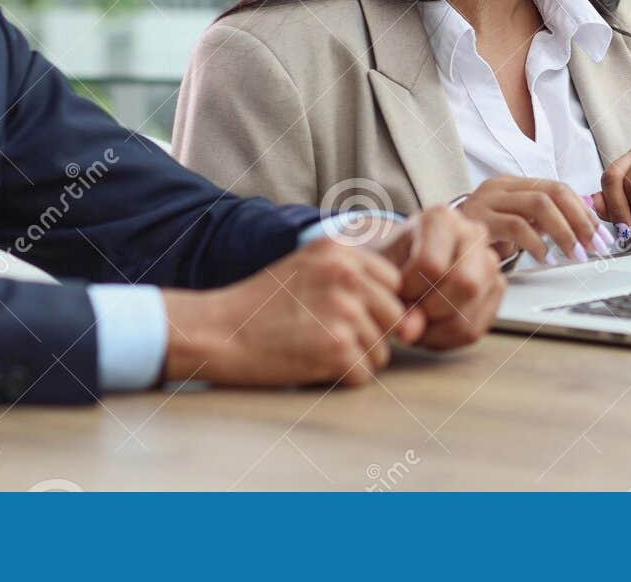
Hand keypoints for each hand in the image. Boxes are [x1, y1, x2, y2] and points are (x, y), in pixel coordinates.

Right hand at [161, 238, 423, 387]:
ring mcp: (345, 312)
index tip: (343, 315)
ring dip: (354, 359)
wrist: (218, 331)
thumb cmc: (262, 304)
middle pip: (395, 318)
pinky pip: (364, 375)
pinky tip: (311, 365)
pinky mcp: (337, 348)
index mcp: (342, 251)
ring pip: (382, 351)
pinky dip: (341, 379)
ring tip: (314, 349)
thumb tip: (412, 320)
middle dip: (370, 335)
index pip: (394, 283)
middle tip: (328, 337)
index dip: (375, 306)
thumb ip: (355, 277)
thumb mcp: (308, 266)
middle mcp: (348, 276)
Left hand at [372, 205, 505, 349]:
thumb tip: (412, 332)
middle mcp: (473, 233)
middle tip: (407, 313)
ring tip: (414, 321)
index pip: (432, 265)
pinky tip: (429, 326)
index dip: (408, 289)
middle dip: (430, 310)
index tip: (395, 291)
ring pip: (470, 312)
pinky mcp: (496, 288)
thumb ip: (391, 297)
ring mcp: (490, 261)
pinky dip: (445, 338)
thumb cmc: (388, 262)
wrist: (401, 264)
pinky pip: (474, 329)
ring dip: (434, 329)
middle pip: (466, 284)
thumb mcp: (380, 272)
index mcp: (442, 217)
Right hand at [457, 176, 612, 263]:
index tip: (602, 236)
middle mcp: (500, 186)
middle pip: (553, 192)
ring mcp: (487, 200)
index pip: (558, 188)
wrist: (436, 246)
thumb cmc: (482, 237)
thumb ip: (546, 221)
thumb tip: (588, 224)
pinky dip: (537, 244)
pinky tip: (546, 258)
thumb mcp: (518, 225)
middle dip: (580, 220)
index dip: (585, 212)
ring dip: (564, 231)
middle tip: (596, 246)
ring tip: (576, 254)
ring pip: (539, 204)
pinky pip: (516, 227)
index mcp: (513, 184)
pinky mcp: (477, 220)